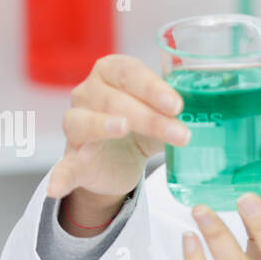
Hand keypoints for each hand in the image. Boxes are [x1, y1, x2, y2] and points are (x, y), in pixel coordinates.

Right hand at [48, 54, 192, 201]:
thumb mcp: (161, 117)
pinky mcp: (73, 159)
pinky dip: (59, 177)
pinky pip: (62, 167)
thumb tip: (203, 114)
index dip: (152, 87)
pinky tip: (57, 187)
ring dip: (105, 125)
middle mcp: (88, 93)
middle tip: (180, 133)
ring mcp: (76, 125)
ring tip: (123, 128)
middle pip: (113, 98)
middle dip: (149, 116)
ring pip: (85, 122)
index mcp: (111, 74)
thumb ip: (173, 113)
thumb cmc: (141, 128)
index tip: (177, 105)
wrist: (118, 163)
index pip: (129, 72)